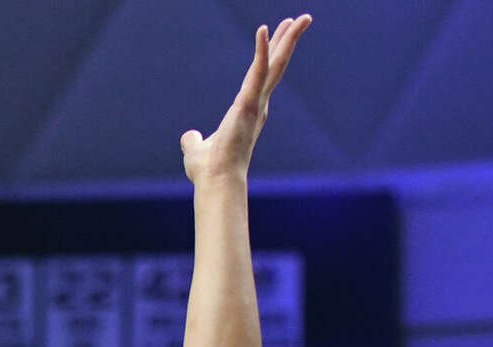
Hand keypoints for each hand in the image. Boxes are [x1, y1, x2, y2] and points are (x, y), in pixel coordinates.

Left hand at [180, 15, 311, 183]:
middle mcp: (257, 106)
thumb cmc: (209, 171)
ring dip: (289, 39)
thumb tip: (189, 137)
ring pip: (276, 64)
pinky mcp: (248, 104)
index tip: (277, 36)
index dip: (270, 55)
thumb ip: (194, 141)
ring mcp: (255, 104)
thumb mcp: (197, 150)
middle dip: (288, 41)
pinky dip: (261, 50)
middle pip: (276, 66)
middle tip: (302, 19)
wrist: (215, 182)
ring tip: (303, 18)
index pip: (262, 77)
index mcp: (248, 113)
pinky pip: (257, 71)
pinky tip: (264, 29)